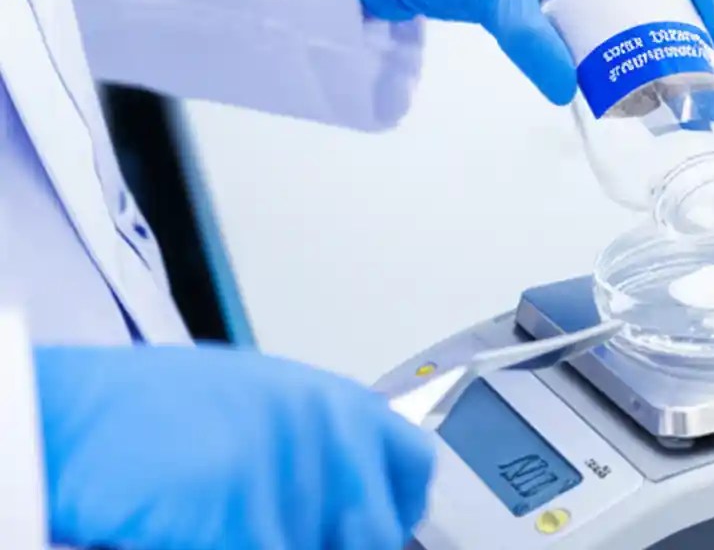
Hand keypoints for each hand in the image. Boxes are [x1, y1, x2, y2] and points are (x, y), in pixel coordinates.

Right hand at [36, 344, 432, 549]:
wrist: (75, 418)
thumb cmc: (154, 415)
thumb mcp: (262, 408)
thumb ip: (320, 450)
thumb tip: (356, 505)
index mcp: (340, 402)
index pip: (415, 470)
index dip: (389, 514)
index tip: (361, 532)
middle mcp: (333, 432)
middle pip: (374, 533)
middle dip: (329, 542)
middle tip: (270, 531)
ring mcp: (296, 473)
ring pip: (314, 545)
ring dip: (271, 541)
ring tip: (216, 524)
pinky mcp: (250, 517)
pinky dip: (224, 548)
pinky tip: (193, 531)